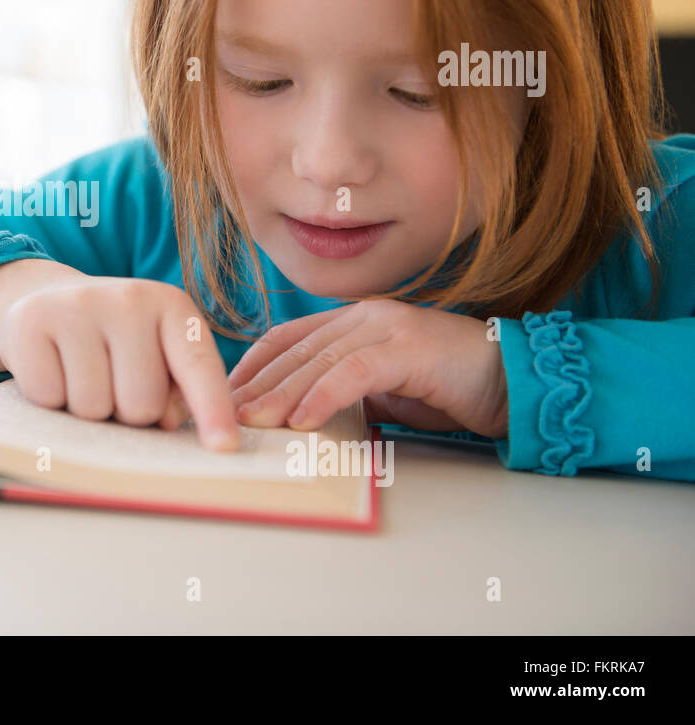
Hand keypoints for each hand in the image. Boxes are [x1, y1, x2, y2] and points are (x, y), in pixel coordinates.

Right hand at [0, 276, 239, 450]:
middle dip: (126, 413)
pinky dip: (49, 398)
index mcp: (171, 306)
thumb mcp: (156, 352)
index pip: (198, 366)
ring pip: (93, 407)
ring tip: (81, 376)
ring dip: (87, 409)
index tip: (224, 447)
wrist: (45, 300)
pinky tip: (52, 368)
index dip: (213, 410)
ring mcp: (77, 306)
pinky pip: (49, 396)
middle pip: (141, 403)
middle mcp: (128, 298)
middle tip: (112, 384)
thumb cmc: (113, 342)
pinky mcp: (30, 322)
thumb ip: (178, 388)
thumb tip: (169, 421)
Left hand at [227, 299, 508, 438]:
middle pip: (296, 350)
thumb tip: (297, 415)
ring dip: (282, 394)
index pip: (288, 338)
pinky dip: (324, 396)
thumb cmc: (450, 388)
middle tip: (225, 414)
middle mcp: (366, 316)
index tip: (223, 395)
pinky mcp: (410, 349)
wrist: (514, 381)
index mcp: (355, 320)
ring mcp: (389, 326)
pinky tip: (303, 420)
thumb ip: (345, 390)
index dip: (252, 366)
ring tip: (254, 421)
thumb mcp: (385, 390)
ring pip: (320, 360)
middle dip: (257, 384)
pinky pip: (356, 372)